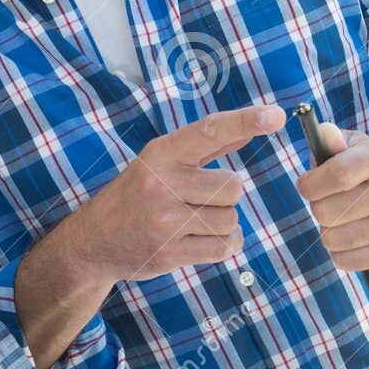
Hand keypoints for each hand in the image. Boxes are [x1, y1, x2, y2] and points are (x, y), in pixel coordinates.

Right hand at [65, 103, 286, 288]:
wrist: (92, 241)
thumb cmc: (135, 196)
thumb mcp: (160, 162)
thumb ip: (207, 146)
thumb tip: (250, 128)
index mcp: (160, 154)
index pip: (209, 130)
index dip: (245, 121)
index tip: (276, 115)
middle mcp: (161, 184)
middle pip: (233, 187)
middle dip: (226, 196)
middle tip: (199, 200)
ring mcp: (164, 221)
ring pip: (230, 219)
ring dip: (223, 222)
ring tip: (194, 222)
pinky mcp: (169, 253)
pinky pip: (224, 247)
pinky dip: (225, 244)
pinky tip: (206, 239)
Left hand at [296, 122, 368, 269]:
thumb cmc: (356, 165)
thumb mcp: (345, 144)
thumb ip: (329, 138)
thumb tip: (324, 134)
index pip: (338, 175)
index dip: (310, 185)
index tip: (306, 185)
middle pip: (326, 212)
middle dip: (317, 207)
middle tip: (330, 200)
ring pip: (331, 239)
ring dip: (326, 231)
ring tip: (341, 217)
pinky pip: (344, 262)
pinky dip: (338, 252)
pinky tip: (350, 235)